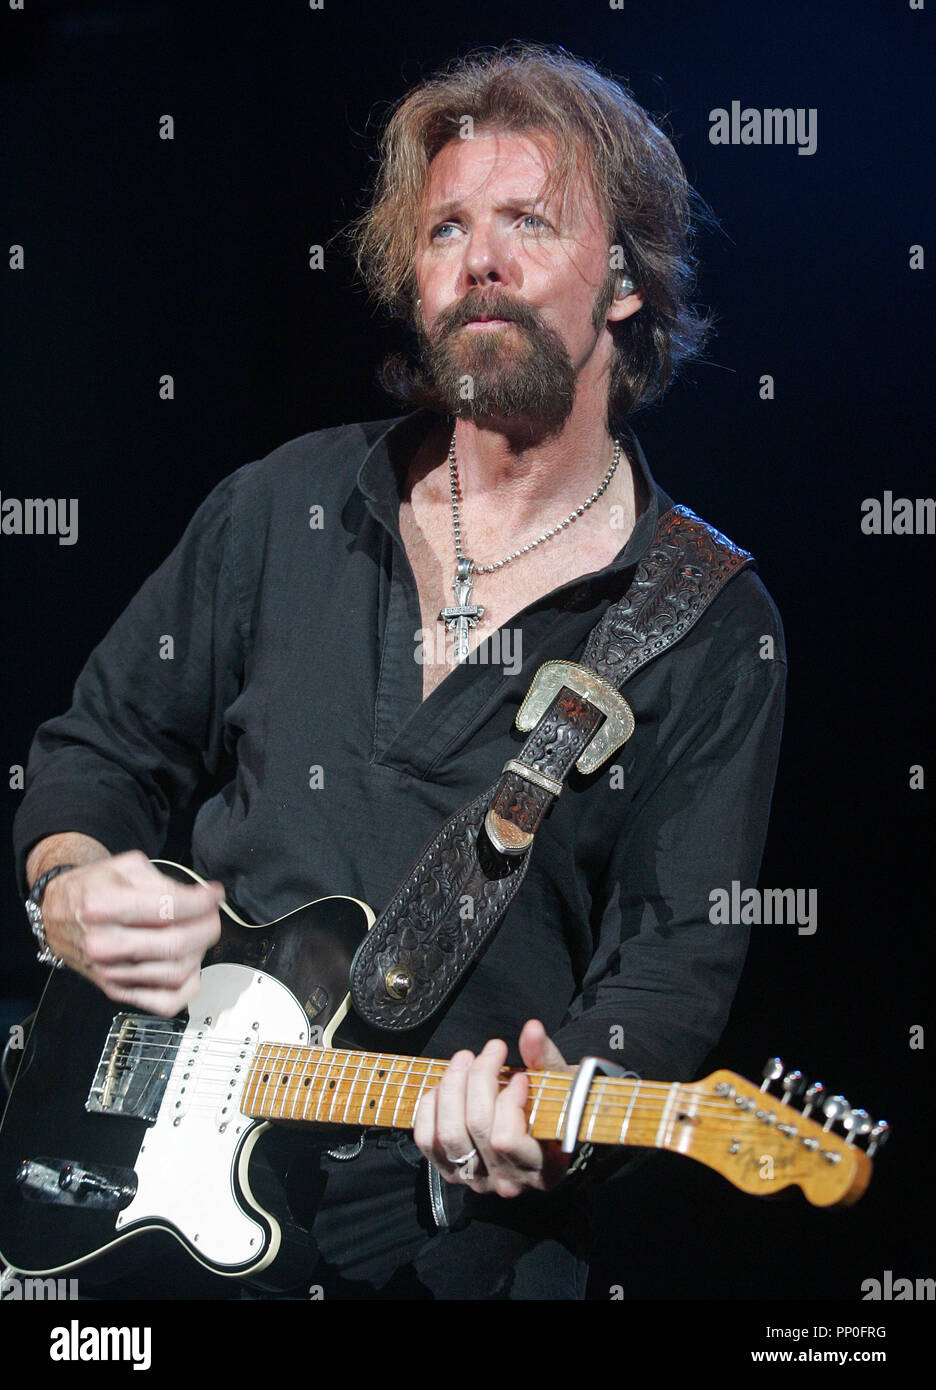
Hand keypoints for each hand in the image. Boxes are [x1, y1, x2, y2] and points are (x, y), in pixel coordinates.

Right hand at [41, 850, 224, 1016]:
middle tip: (211, 914)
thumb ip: (163, 882)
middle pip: (176, 944)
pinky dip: (188, 988)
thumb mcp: (125, 868)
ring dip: (200, 952)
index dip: (202, 901)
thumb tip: (200, 899)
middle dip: (207, 926)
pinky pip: (164, 1002)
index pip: (168, 908)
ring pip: (176, 972)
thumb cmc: (92, 887)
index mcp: (101, 906)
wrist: (58, 913)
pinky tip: (190, 966)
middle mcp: (102, 943)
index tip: (214, 895)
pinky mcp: (116, 990)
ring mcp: (110, 971)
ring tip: (198, 933)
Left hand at [413, 1019, 573, 1196]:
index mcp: (543, 1169)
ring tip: (465, 1058)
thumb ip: (546, 1058)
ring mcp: (476, 1179)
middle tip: (492, 1050)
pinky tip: (445, 1086)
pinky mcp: (450, 1171)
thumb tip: (532, 1030)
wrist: (544, 1133)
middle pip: (476, 1127)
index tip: (519, 1077)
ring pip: (448, 1133)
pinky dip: (430, 1107)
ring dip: (452, 1086)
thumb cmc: (556, 1109)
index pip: (506, 1140)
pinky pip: (427, 1140)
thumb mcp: (561, 1084)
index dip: (507, 1101)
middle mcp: (507, 1181)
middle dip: (479, 1077)